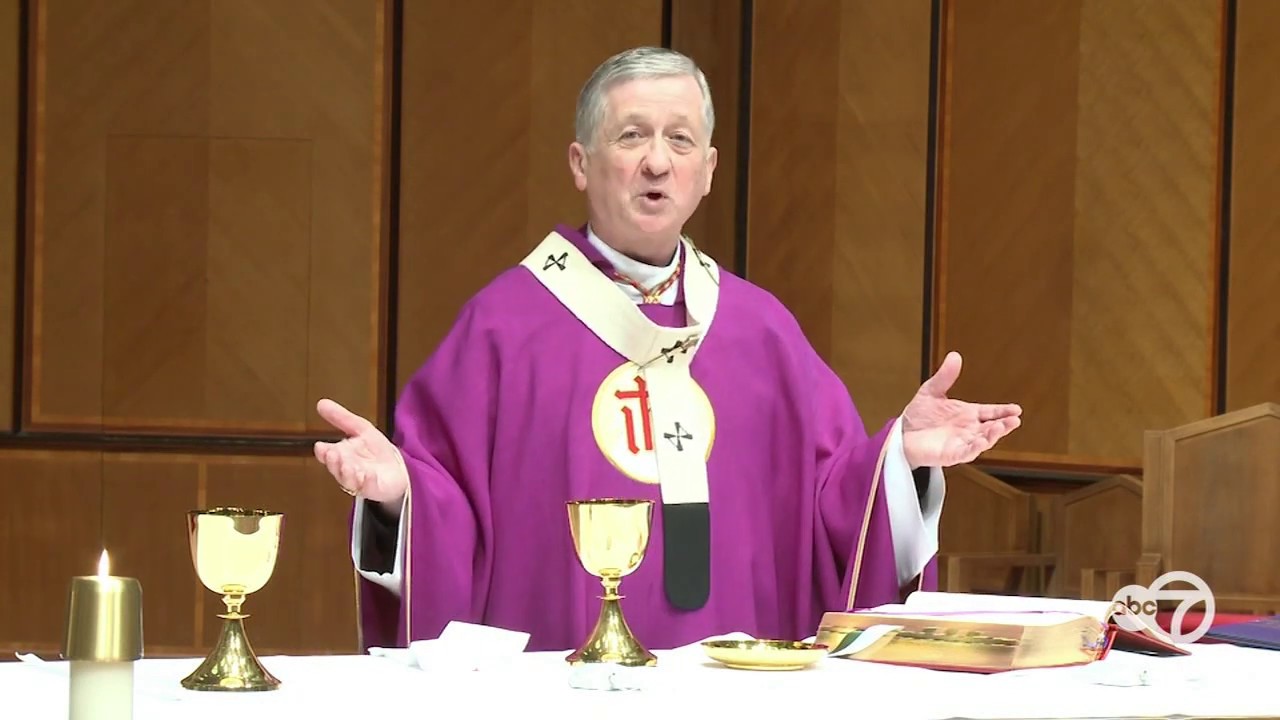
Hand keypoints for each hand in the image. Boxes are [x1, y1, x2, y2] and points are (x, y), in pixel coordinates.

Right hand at [313, 398, 408, 505]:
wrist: (399, 468)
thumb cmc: (376, 451)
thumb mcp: (360, 428)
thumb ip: (341, 418)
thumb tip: (321, 403)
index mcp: (341, 455)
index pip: (327, 454)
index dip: (323, 452)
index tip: (321, 446)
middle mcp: (346, 469)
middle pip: (336, 467)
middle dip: (333, 462)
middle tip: (333, 455)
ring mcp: (359, 481)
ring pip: (348, 480)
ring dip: (347, 473)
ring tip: (347, 465)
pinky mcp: (373, 489)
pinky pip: (368, 487)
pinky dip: (367, 481)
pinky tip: (367, 475)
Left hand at [900, 351, 1021, 468]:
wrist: (902, 433)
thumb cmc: (920, 415)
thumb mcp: (932, 391)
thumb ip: (945, 376)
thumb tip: (954, 355)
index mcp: (968, 414)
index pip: (990, 412)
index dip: (1003, 411)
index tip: (1016, 409)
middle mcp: (968, 429)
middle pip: (991, 428)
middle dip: (1004, 424)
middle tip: (1015, 419)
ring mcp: (961, 443)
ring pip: (982, 441)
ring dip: (992, 435)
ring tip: (1000, 427)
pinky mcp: (951, 454)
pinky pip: (965, 452)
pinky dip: (974, 448)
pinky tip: (980, 441)